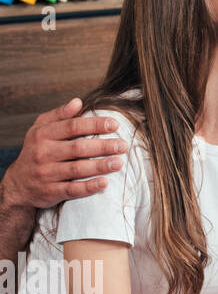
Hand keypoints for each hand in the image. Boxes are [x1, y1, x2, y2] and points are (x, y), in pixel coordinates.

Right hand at [2, 99, 126, 210]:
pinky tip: (104, 183)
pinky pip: (72, 190)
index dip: (95, 125)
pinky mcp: (50, 192)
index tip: (114, 125)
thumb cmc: (36, 151)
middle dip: (103, 146)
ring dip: (100, 166)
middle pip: (78, 148)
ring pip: (77, 169)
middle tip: (123, 145)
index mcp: (43, 135)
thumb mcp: (40, 129)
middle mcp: (43, 153)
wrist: (18, 183)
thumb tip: (77, 102)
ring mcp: (46, 174)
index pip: (72, 127)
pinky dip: (89, 187)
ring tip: (119, 163)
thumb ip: (59, 115)